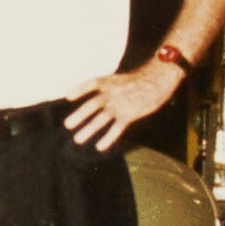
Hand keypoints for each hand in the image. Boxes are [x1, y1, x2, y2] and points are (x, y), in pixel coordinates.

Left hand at [63, 59, 182, 148]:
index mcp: (109, 82)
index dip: (79, 90)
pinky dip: (108, 138)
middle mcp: (112, 93)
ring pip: (102, 119)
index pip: (90, 84)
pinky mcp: (129, 115)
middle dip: (79, 115)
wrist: (158, 80)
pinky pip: (117, 128)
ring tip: (77, 139)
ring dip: (88, 129)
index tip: (67, 96)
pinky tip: (99, 146)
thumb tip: (93, 98)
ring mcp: (120, 105)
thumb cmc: (138, 80)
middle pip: (93, 105)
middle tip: (67, 125)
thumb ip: (106, 88)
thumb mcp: (119, 79)